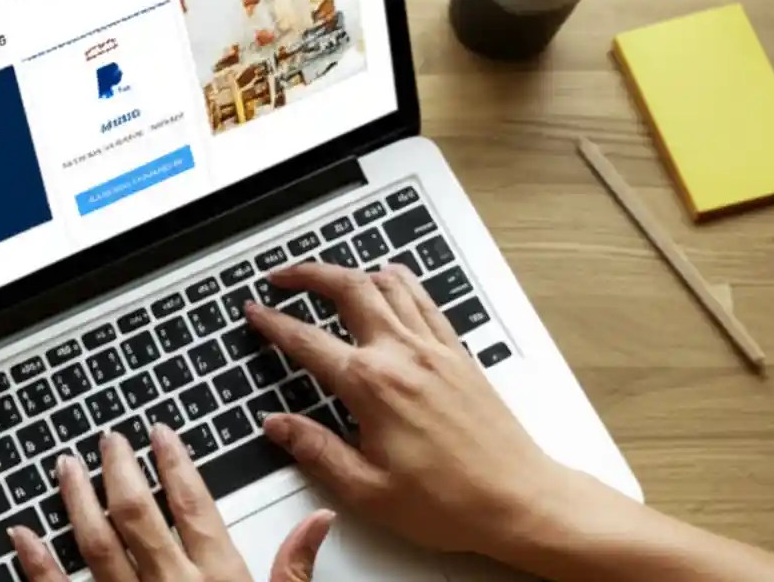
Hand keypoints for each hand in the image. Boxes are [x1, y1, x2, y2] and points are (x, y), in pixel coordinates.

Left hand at [11, 424, 335, 581]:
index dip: (175, 462)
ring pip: (96, 544)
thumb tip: (317, 520)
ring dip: (76, 501)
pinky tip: (20, 534)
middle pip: (137, 514)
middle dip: (120, 469)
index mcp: (218, 580)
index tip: (159, 433)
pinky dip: (36, 564)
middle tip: (108, 438)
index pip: (193, 505)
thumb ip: (295, 569)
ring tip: (63, 466)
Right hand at [245, 263, 581, 559]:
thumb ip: (315, 450)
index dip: (274, 323)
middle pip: (349, 289)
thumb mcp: (366, 490)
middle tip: (282, 275)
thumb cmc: (449, 502)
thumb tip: (277, 425)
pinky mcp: (459, 354)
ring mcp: (435, 349)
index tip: (256, 312)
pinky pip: (424, 300)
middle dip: (308, 274)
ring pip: (388, 284)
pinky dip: (399, 282)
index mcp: (373, 387)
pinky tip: (389, 283)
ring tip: (329, 273)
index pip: (308, 341)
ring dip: (352, 270)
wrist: (517, 501)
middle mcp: (403, 356)